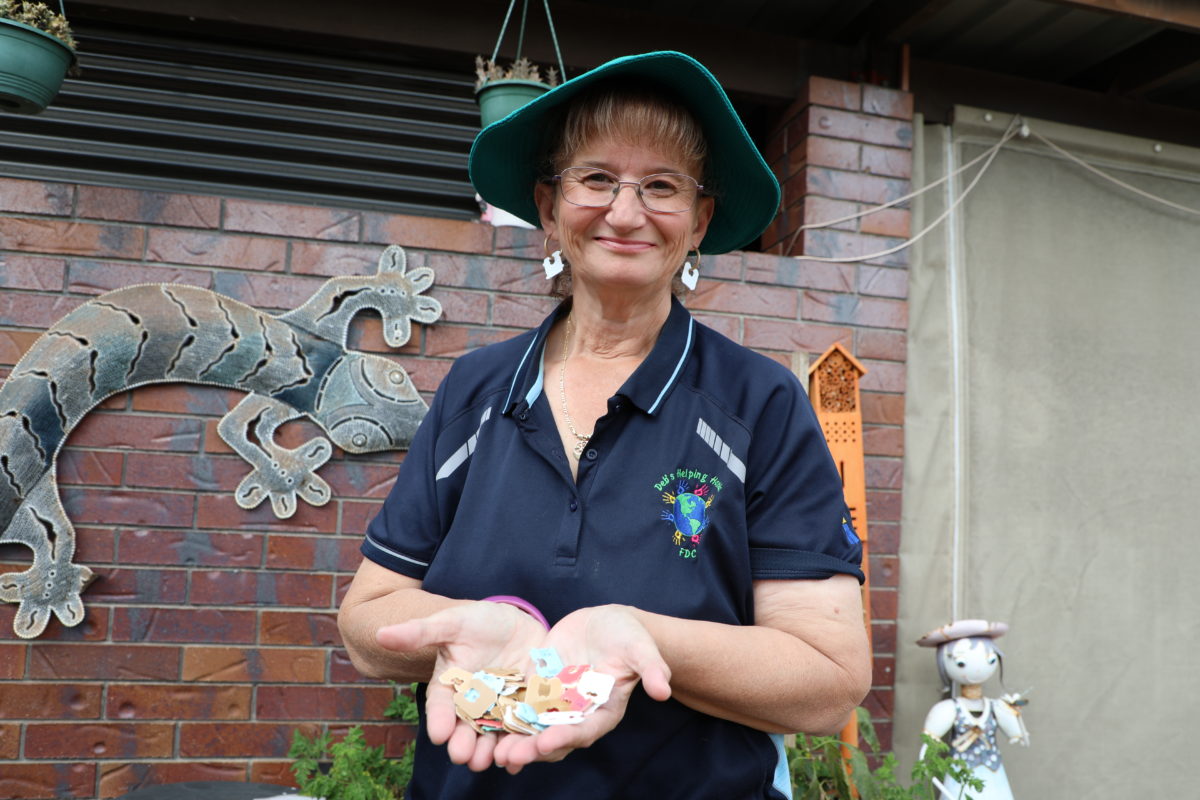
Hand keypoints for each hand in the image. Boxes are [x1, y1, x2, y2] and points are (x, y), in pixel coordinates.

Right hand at [376, 602, 547, 770]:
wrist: (515, 623)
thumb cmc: (478, 621)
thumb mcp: (451, 622)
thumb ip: (420, 632)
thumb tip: (381, 634)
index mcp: (449, 686)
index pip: (440, 705)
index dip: (439, 719)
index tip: (438, 734)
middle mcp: (471, 704)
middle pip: (465, 728)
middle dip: (463, 743)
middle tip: (463, 756)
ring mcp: (498, 709)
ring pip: (492, 735)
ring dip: (490, 750)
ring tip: (490, 760)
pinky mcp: (524, 709)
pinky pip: (521, 729)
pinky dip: (522, 743)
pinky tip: (522, 755)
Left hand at [491, 604, 670, 773]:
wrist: (606, 623)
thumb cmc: (628, 635)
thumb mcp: (640, 647)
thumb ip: (651, 668)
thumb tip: (663, 689)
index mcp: (604, 710)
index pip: (585, 730)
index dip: (566, 737)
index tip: (546, 743)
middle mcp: (578, 713)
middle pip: (554, 737)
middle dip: (532, 748)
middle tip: (509, 756)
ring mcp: (556, 703)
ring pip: (533, 728)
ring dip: (515, 741)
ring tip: (494, 751)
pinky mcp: (539, 689)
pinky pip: (519, 707)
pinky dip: (505, 719)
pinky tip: (483, 727)